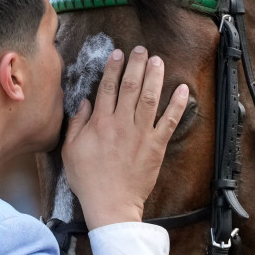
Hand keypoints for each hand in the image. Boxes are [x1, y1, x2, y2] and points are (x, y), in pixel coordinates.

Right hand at [62, 46, 188, 228]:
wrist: (110, 203)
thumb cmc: (88, 179)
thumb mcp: (70, 150)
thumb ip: (77, 123)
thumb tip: (85, 102)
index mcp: (100, 123)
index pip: (107, 87)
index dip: (113, 67)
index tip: (118, 54)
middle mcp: (121, 123)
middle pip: (130, 86)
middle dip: (136, 65)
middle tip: (141, 50)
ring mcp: (140, 134)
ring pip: (150, 98)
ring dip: (155, 77)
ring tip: (158, 61)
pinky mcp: (156, 146)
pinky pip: (169, 121)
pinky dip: (177, 105)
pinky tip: (183, 90)